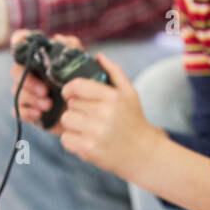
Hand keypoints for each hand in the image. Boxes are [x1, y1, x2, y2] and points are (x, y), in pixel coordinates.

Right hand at [8, 31, 84, 134]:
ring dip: (31, 98)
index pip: (23, 44)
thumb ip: (73, 49)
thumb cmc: (86, 85)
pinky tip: (39, 114)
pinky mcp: (28, 110)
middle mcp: (31, 73)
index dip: (19, 40)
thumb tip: (58, 37)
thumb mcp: (84, 65)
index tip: (19, 42)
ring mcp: (28, 92)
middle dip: (28, 80)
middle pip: (16, 70)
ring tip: (49, 105)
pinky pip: (18, 110)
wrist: (89, 112)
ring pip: (17, 90)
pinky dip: (26, 112)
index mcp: (42, 59)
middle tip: (45, 90)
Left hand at [57, 53, 162, 173]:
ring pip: (66, 120)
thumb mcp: (130, 93)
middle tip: (88, 115)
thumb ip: (114, 72)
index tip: (70, 94)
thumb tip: (98, 55)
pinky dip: (72, 140)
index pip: (77, 86)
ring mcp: (95, 132)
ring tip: (86, 128)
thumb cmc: (134, 120)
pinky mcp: (88, 149)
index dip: (69, 89)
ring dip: (72, 124)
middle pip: (70, 104)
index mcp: (113, 96)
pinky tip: (86, 140)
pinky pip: (65, 139)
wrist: (143, 154)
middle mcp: (104, 113)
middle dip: (76, 108)